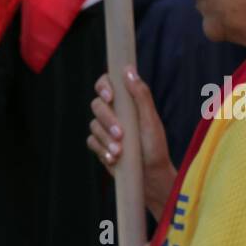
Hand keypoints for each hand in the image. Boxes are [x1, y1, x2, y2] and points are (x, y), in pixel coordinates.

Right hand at [88, 66, 175, 213]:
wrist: (150, 176)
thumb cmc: (154, 147)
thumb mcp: (150, 120)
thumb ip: (140, 95)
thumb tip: (128, 69)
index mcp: (126, 101)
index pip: (106, 83)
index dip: (104, 86)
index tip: (111, 97)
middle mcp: (114, 112)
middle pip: (97, 105)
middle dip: (107, 119)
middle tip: (121, 134)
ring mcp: (105, 129)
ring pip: (94, 125)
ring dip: (106, 139)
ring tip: (120, 151)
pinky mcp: (100, 145)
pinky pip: (91, 142)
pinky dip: (101, 149)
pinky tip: (114, 158)